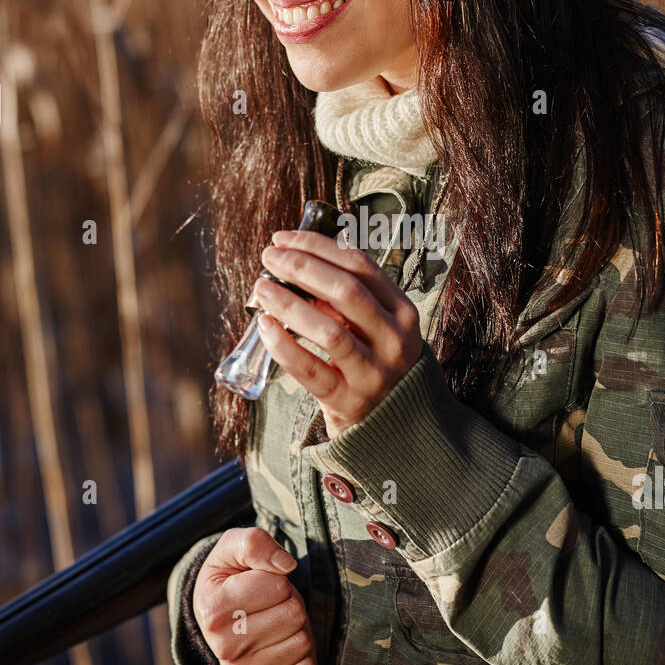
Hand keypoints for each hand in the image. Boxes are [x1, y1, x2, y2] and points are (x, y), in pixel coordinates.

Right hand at [192, 526, 315, 664]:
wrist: (216, 613)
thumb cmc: (230, 574)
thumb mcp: (234, 546)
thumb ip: (256, 543)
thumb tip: (286, 566)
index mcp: (213, 609)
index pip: (278, 586)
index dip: (278, 578)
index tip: (260, 581)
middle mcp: (222, 646)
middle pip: (293, 614)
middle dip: (290, 600)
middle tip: (271, 601)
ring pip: (302, 641)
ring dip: (297, 625)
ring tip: (274, 618)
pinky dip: (302, 649)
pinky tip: (280, 640)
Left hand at [252, 228, 423, 437]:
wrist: (397, 426)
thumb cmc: (376, 362)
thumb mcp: (377, 326)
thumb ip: (347, 299)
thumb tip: (296, 263)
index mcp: (403, 312)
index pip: (360, 266)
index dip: (319, 246)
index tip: (285, 238)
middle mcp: (394, 340)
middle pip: (346, 292)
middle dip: (302, 268)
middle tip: (270, 257)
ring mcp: (374, 373)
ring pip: (330, 331)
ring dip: (290, 304)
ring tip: (262, 288)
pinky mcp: (349, 401)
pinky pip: (311, 369)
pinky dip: (284, 346)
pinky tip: (266, 326)